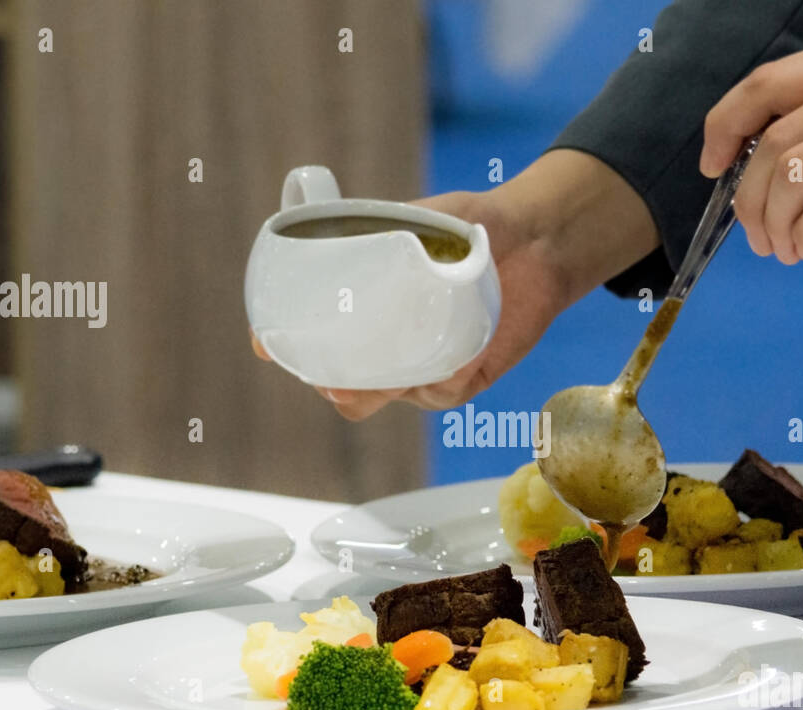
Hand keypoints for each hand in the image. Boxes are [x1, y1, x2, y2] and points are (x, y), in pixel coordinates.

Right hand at [251, 150, 659, 420]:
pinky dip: (445, 379)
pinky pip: (441, 393)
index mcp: (362, 308)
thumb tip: (329, 224)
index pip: (307, 337)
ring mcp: (420, 368)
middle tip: (336, 380)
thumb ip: (380, 227)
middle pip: (342, 385)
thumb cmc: (469, 227)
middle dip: (332, 386)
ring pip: (387, 397)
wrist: (536, 240)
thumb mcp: (417, 218)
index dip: (283, 345)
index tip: (266, 343)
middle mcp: (385, 345)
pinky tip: (458, 359)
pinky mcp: (460, 380)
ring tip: (386, 382)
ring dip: (381, 393)